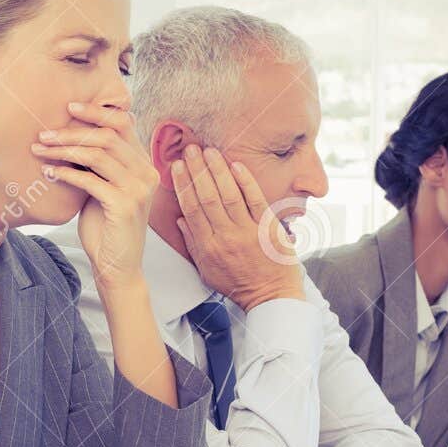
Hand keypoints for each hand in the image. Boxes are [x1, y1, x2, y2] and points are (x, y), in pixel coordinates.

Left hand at [39, 101, 158, 293]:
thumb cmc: (105, 226)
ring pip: (98, 155)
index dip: (96, 111)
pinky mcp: (125, 206)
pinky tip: (48, 173)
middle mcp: (146, 173)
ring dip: (64, 150)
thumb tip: (70, 134)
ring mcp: (138, 189)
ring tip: (40, 150)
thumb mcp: (102, 187)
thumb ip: (97, 163)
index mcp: (143, 164)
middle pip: (108, 136)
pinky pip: (90, 180)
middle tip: (44, 133)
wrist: (117, 266)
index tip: (69, 107)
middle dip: (72, 131)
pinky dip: (66, 174)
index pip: (123, 123)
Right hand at [171, 145, 303, 311]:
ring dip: (217, 171)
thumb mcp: (207, 270)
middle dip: (197, 171)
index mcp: (208, 247)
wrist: (271, 296)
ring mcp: (248, 231)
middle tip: (190, 150)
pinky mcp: (268, 227)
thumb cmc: (238, 284)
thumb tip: (180, 219)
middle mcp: (226, 237)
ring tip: (208, 151)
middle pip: (208, 198)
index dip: (183, 185)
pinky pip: (255, 200)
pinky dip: (245, 181)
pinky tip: (236, 165)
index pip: (192, 209)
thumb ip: (193, 243)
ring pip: (229, 195)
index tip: (176, 167)